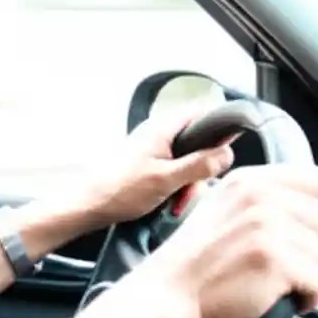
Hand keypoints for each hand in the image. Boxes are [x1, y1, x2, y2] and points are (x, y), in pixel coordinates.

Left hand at [79, 105, 235, 227]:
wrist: (90, 205)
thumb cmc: (121, 190)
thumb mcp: (167, 178)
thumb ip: (199, 165)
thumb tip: (227, 153)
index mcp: (162, 128)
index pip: (202, 112)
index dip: (219, 127)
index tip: (227, 149)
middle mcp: (158, 133)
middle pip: (199, 141)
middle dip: (202, 166)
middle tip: (194, 187)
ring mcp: (153, 148)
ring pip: (188, 159)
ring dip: (189, 181)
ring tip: (178, 201)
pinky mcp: (149, 163)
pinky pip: (175, 170)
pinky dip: (177, 186)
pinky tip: (171, 203)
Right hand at [141, 163, 317, 317]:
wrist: (168, 296)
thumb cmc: (193, 264)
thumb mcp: (220, 209)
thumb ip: (261, 200)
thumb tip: (311, 210)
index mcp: (248, 181)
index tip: (306, 232)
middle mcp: (260, 196)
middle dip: (314, 248)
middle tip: (284, 263)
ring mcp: (267, 226)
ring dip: (308, 275)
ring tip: (276, 281)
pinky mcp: (276, 260)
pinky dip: (307, 298)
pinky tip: (282, 298)